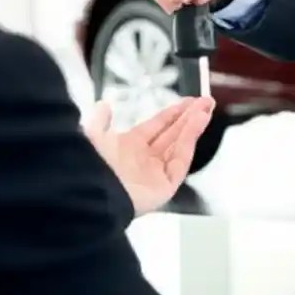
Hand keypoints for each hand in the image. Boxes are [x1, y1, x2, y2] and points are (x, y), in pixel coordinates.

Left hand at [83, 96, 215, 213]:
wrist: (90, 193)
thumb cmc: (88, 167)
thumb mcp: (91, 134)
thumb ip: (99, 120)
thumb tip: (103, 106)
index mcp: (127, 147)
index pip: (156, 127)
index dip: (172, 113)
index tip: (187, 102)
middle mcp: (143, 160)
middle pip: (173, 134)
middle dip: (189, 117)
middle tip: (205, 102)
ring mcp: (155, 173)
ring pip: (180, 145)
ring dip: (194, 126)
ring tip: (206, 109)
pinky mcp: (165, 186)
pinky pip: (181, 159)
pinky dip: (190, 140)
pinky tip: (197, 123)